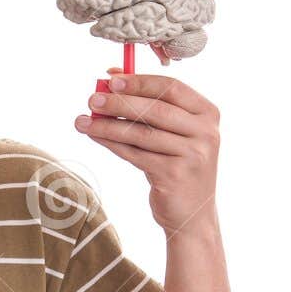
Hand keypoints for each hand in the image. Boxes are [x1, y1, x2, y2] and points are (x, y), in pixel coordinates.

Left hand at [74, 66, 220, 236]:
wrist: (193, 215)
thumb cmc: (177, 166)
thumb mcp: (174, 133)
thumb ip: (150, 106)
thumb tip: (112, 77)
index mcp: (208, 113)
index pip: (171, 87)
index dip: (139, 81)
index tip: (111, 79)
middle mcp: (206, 132)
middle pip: (155, 109)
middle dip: (119, 102)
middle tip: (92, 98)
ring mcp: (193, 155)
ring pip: (141, 133)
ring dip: (108, 125)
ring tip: (83, 120)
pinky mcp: (174, 175)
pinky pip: (135, 154)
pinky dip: (112, 144)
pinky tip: (95, 136)